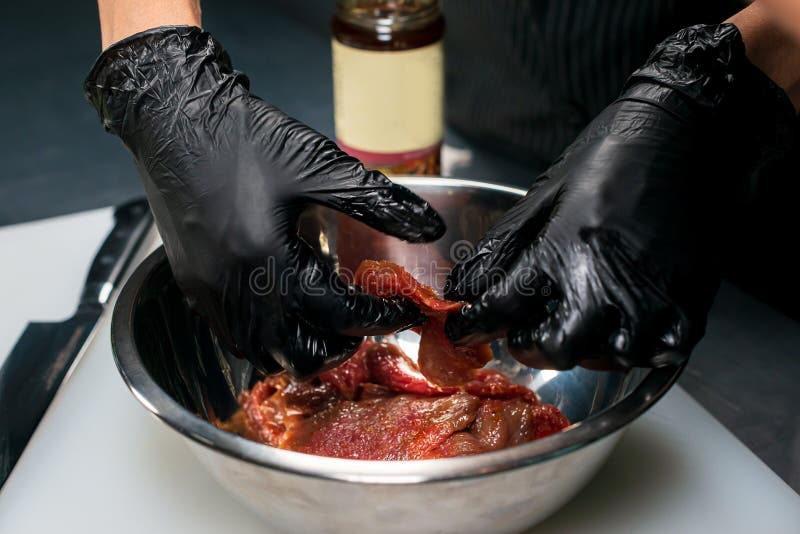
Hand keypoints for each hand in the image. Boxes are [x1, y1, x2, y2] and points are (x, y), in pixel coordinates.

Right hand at [85, 26, 444, 376]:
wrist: (172, 117)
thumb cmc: (241, 137)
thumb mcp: (321, 165)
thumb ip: (378, 201)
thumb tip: (430, 228)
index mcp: (270, 262)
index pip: (340, 316)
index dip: (381, 317)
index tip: (405, 309)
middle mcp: (235, 290)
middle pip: (300, 354)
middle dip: (342, 345)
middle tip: (366, 319)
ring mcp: (208, 293)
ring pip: (263, 353)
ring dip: (302, 345)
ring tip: (328, 316)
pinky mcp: (191, 285)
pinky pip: (234, 335)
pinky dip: (268, 333)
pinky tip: (285, 303)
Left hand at [445, 24, 794, 369]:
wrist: (684, 135)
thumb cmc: (609, 160)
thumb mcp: (542, 196)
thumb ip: (500, 248)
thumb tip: (462, 287)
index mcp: (562, 249)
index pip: (501, 308)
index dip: (475, 325)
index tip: (467, 330)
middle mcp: (604, 281)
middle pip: (555, 349)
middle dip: (533, 346)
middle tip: (530, 330)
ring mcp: (650, 298)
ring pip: (608, 359)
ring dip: (587, 348)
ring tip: (582, 319)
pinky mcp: (689, 303)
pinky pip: (659, 354)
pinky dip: (639, 347)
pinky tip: (627, 322)